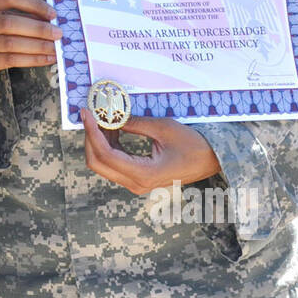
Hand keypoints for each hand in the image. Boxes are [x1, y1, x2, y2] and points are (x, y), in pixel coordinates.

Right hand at [0, 0, 59, 86]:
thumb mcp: (1, 16)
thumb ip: (23, 15)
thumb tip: (52, 20)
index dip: (33, 4)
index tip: (52, 14)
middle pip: (10, 22)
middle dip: (38, 28)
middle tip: (57, 33)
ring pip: (12, 43)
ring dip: (38, 45)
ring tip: (55, 47)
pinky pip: (12, 60)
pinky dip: (33, 59)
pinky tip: (47, 58)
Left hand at [81, 110, 220, 194]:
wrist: (212, 160)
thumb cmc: (192, 144)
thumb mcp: (162, 128)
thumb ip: (134, 123)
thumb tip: (109, 116)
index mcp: (143, 174)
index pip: (105, 154)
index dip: (92, 133)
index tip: (86, 114)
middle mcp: (136, 183)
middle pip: (97, 163)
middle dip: (90, 138)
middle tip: (90, 115)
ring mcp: (136, 183)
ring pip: (103, 164)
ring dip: (98, 141)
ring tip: (103, 118)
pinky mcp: (138, 178)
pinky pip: (114, 163)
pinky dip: (108, 145)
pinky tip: (113, 128)